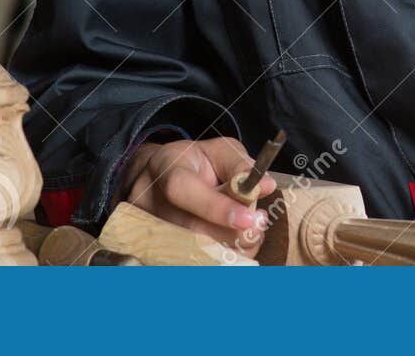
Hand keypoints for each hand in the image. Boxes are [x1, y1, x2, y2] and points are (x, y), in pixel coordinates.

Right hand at [120, 136, 277, 256]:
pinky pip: (189, 264)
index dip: (216, 208)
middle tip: (258, 227)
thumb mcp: (219, 151)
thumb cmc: (194, 163)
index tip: (249, 219)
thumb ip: (240, 166)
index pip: (184, 190)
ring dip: (229, 250)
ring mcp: (148, 229)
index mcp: (166, 167)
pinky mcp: (152, 250)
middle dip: (232, 234)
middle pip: (191, 230)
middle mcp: (150, 201)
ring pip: (192, 253)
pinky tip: (232, 248)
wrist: (159, 176)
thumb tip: (266, 186)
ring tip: (247, 234)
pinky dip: (218, 261)